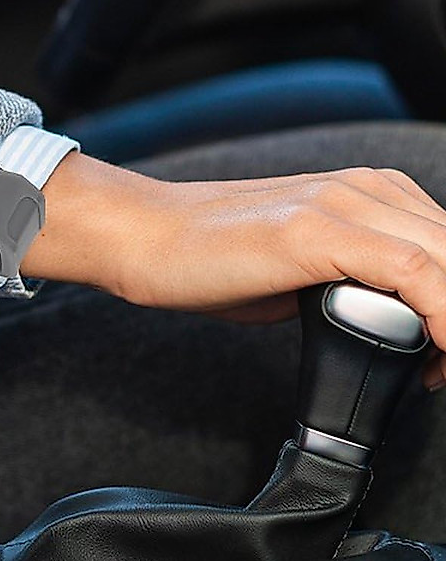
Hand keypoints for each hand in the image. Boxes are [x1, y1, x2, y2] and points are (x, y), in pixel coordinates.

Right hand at [21, 153, 445, 388]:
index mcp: (366, 192)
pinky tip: (437, 353)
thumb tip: (393, 326)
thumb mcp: (300, 269)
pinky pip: (416, 274)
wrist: (144, 238)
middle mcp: (364, 188)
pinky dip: (443, 317)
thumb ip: (352, 282)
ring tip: (443, 372)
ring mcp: (342, 203)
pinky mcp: (317, 230)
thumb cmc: (206, 258)